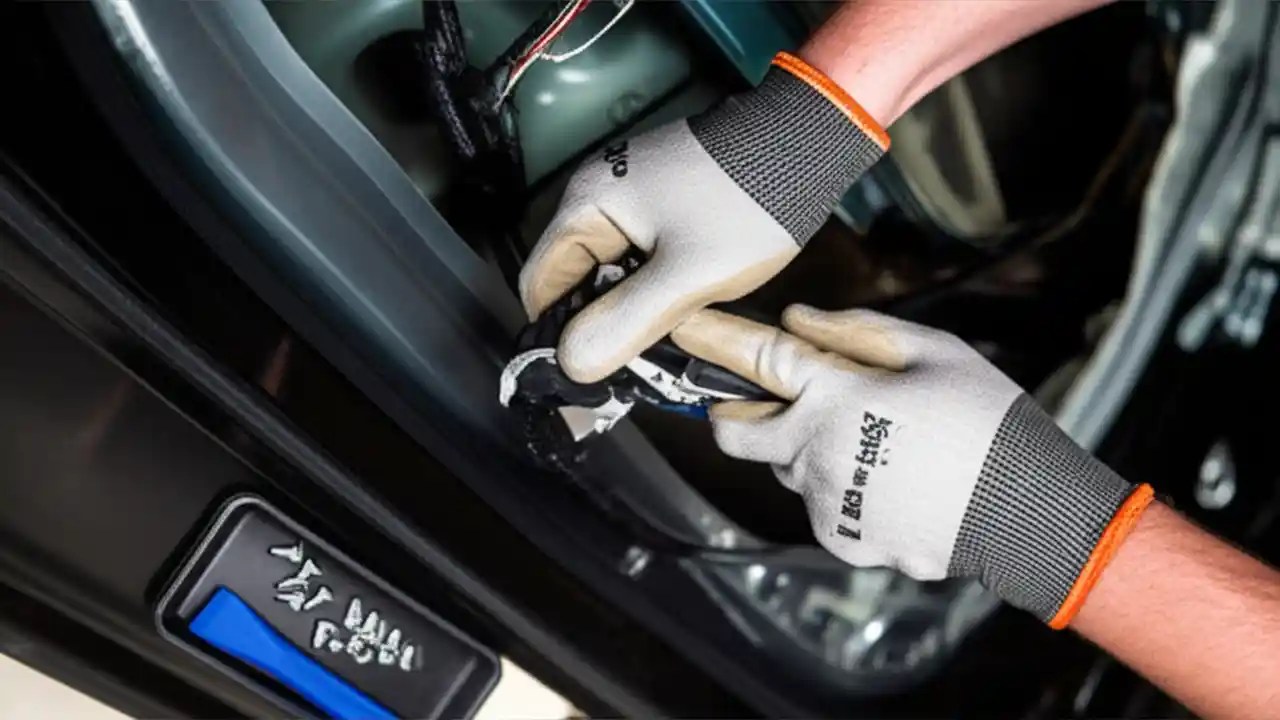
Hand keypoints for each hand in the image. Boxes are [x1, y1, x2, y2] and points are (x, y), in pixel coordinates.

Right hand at [519, 52, 888, 383]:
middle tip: (634, 364)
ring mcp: (629, 193)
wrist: (807, 143)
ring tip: (661, 340)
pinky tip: (679, 306)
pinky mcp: (660, 199)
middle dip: (597, 322)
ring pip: (608, 270)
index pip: (539, 284)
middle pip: (573, 279)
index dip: (556, 334)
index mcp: (587, 203)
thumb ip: (626, 322)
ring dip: (627, 306)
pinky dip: (649, 284)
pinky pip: (637, 254)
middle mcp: (597, 193)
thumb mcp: (688, 277)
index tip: (589, 373)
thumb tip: (572, 363)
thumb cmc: (749, 204)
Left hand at [672, 306, 1152, 627]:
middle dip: (740, 418)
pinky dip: (841, 497)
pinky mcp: (842, 540)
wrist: (1027, 509)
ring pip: (788, 473)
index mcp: (834, 396)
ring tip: (877, 449)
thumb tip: (798, 317)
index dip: (716, 342)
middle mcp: (814, 451)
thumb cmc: (986, 418)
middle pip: (737, 435)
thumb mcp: (934, 352)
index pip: (758, 361)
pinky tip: (892, 486)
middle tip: (779, 409)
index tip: (686, 331)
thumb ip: (857, 331)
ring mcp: (824, 501)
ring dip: (808, 457)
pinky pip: (821, 510)